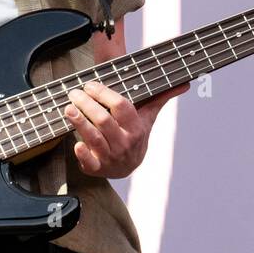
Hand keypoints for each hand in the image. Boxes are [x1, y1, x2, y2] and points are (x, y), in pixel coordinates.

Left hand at [64, 79, 189, 178]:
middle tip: (74, 93)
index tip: (90, 85)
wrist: (129, 166)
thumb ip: (161, 98)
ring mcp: (111, 156)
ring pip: (94, 138)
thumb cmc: (135, 134)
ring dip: (79, 123)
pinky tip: (75, 144)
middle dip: (87, 105)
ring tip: (68, 108)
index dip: (104, 94)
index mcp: (136, 128)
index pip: (122, 107)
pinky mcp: (97, 168)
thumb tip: (185, 84)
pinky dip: (82, 154)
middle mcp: (124, 142)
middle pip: (104, 121)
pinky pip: (89, 163)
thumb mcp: (148, 117)